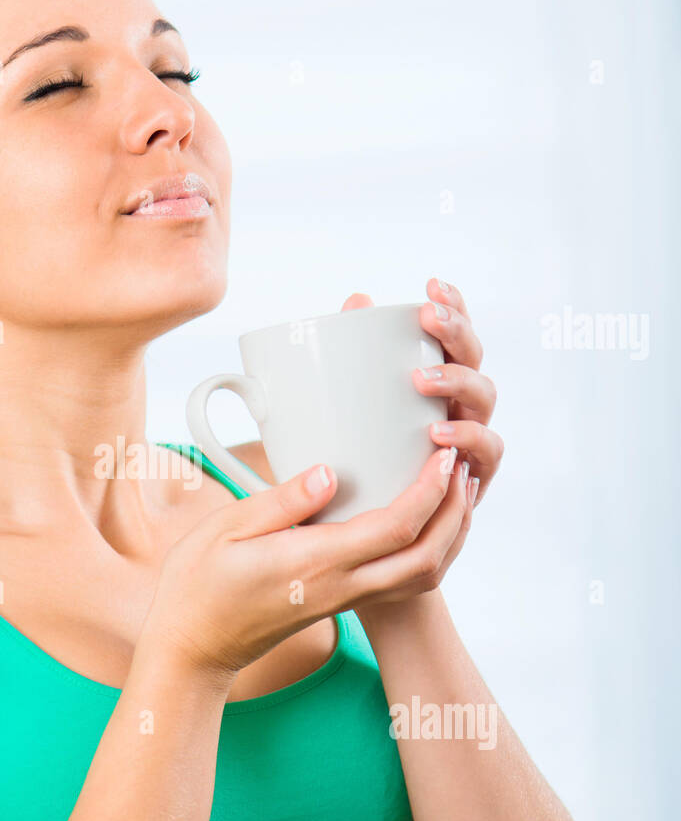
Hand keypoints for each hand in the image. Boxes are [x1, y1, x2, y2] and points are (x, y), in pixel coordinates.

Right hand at [143, 444, 468, 679]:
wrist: (193, 647)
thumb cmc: (198, 585)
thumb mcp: (224, 530)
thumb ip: (281, 500)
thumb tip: (328, 472)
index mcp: (315, 563)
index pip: (395, 529)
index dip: (429, 491)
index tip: (441, 455)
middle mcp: (341, 587)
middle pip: (427, 558)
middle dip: (455, 511)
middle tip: (459, 465)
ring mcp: (345, 600)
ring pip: (424, 577)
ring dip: (450, 534)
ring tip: (454, 488)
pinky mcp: (342, 603)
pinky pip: (406, 582)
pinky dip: (431, 552)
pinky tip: (424, 522)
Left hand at [341, 278, 502, 507]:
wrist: (356, 536)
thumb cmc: (348, 463)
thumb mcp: (334, 411)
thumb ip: (343, 360)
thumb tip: (355, 302)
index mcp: (433, 382)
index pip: (453, 334)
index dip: (453, 305)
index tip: (430, 284)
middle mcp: (457, 406)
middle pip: (474, 358)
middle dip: (456, 333)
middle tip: (428, 318)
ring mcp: (469, 441)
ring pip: (485, 400)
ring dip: (459, 383)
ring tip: (422, 380)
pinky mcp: (471, 481)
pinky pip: (486, 456)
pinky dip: (468, 443)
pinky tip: (441, 437)